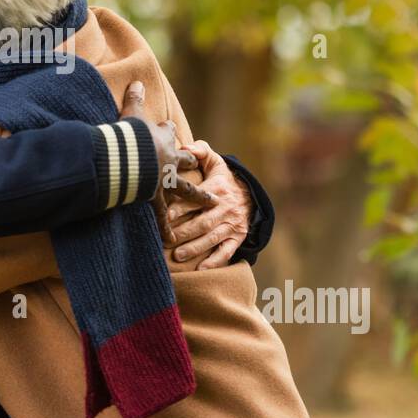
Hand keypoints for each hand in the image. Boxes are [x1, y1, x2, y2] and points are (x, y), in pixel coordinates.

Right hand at [118, 81, 212, 244]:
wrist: (132, 158)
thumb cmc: (130, 135)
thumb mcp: (132, 113)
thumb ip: (134, 98)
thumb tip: (136, 81)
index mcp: (162, 140)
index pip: (167, 132)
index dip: (166, 131)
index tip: (167, 130)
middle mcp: (169, 160)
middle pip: (185, 161)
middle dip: (192, 162)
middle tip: (197, 165)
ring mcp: (166, 181)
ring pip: (186, 190)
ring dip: (198, 197)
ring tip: (210, 203)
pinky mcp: (157, 198)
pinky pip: (163, 215)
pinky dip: (167, 227)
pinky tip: (172, 238)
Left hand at [166, 140, 251, 269]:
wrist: (251, 196)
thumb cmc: (224, 178)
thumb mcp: (216, 162)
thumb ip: (200, 152)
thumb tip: (185, 148)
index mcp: (218, 189)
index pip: (197, 199)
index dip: (181, 207)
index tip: (166, 214)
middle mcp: (226, 208)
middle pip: (203, 222)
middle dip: (185, 232)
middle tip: (166, 239)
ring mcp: (232, 224)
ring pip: (212, 238)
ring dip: (195, 248)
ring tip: (178, 256)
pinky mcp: (238, 237)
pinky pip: (227, 251)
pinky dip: (215, 261)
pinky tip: (201, 269)